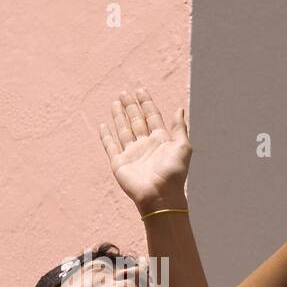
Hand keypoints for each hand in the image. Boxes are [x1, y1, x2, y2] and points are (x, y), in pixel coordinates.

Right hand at [99, 90, 190, 214]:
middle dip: (131, 106)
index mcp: (160, 140)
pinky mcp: (119, 163)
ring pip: (123, 130)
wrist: (160, 196)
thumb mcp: (183, 147)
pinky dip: (106, 136)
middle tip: (125, 92)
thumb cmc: (174, 174)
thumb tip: (179, 108)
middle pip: (136, 121)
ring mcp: (131, 153)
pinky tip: (103, 125)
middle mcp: (145, 145)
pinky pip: (111, 146)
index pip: (152, 117)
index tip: (141, 90)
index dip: (147, 103)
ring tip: (115, 102)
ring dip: (119, 116)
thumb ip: (179, 128)